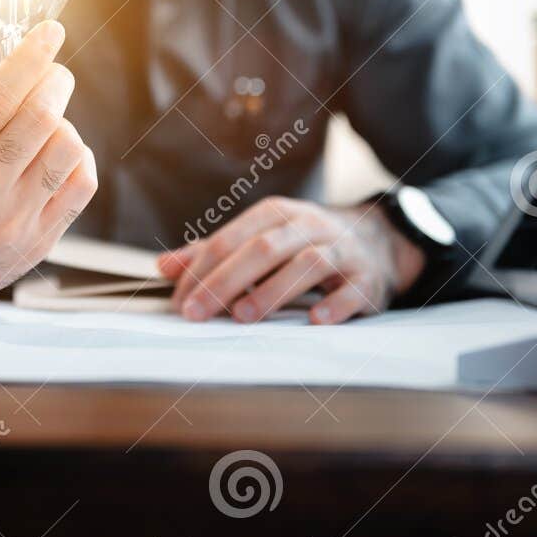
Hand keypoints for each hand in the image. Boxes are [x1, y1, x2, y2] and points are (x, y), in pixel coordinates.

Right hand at [0, 18, 97, 321]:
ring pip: (67, 148)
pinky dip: (77, 155)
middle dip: (54, 80)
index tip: (50, 32)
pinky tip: (54, 153)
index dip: (28, 59)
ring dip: (63, 121)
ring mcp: (12, 224)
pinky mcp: (40, 241)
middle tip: (52, 71)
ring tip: (44, 122)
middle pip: (38, 120)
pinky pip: (82, 182)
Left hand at [156, 196, 424, 324]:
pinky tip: (315, 321)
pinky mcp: (366, 278)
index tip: (180, 303)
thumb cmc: (301, 244)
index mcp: (276, 215)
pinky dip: (335, 305)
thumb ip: (211, 254)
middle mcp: (309, 226)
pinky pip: (352, 290)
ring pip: (307, 265)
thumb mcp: (258, 239)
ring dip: (274, 290)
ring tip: (244, 316)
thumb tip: (162, 267)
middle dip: (226, 280)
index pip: (231, 239)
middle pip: (264, 248)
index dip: (202, 270)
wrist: (374, 241)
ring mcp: (341, 251)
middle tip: (197, 312)